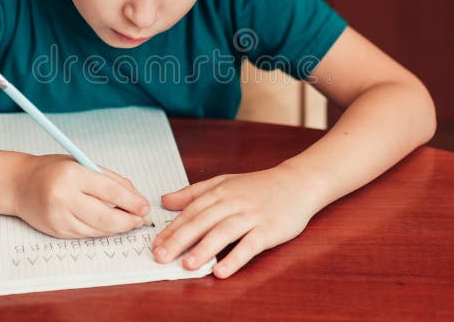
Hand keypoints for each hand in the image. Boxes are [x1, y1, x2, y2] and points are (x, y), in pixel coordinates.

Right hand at [13, 154, 149, 237]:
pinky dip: (102, 231)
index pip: (110, 191)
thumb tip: (136, 199)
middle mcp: (64, 197)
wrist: (19, 184)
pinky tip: (110, 226)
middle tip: (140, 220)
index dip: (131, 201)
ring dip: (117, 228)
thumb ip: (110, 179)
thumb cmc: (54, 170)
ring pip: (98, 229)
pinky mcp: (56, 231)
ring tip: (128, 222)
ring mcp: (59, 217)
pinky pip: (86, 235)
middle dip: (128, 221)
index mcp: (72, 174)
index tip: (145, 207)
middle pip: (106, 217)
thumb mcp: (82, 164)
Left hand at [152, 165, 320, 277]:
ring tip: (187, 264)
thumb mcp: (224, 182)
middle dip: (180, 240)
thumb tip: (165, 200)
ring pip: (224, 232)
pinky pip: (250, 245)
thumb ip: (194, 192)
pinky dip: (235, 258)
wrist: (297, 183)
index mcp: (220, 192)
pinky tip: (221, 271)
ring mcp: (252, 216)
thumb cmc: (259, 186)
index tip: (156, 244)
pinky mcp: (269, 230)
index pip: (191, 211)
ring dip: (204, 249)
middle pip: (203, 221)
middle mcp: (234, 202)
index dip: (172, 228)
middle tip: (161, 256)